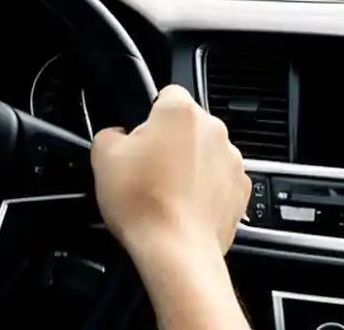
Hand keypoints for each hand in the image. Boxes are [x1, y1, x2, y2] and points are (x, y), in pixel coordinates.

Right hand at [91, 85, 249, 259]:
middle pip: (188, 124)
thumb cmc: (143, 204)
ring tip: (166, 193)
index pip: (167, 92)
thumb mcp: (102, 158)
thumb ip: (109, 134)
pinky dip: (206, 189)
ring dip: (190, 164)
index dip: (149, 114)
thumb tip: (117, 136)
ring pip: (205, 152)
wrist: (176, 251)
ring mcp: (231, 160)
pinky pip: (220, 179)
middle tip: (147, 169)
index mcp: (179, 112)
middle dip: (171, 141)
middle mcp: (212, 129)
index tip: (139, 137)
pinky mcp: (241, 189)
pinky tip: (184, 207)